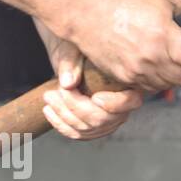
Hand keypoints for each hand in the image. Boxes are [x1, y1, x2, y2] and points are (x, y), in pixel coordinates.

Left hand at [36, 21, 142, 140]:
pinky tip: (49, 111)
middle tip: (54, 93)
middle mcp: (121, 105)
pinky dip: (61, 126)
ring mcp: (107, 119)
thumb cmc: (77, 46)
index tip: (95, 97)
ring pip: (88, 129)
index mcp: (127, 84)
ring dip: (64, 116)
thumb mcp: (75, 47)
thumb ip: (71, 61)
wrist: (70, 54)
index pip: (131, 102)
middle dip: (76, 108)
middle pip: (103, 119)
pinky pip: (79, 134)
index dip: (114, 104)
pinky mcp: (92, 126)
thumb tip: (67, 83)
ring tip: (48, 98)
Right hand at [59, 0, 180, 91]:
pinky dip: (153, 78)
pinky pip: (149, 87)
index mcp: (165, 35)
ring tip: (163, 57)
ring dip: (171, 75)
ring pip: (169, 85)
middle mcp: (153, 56)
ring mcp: (138, 70)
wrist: (86, 10)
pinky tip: (148, 63)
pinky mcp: (125, 78)